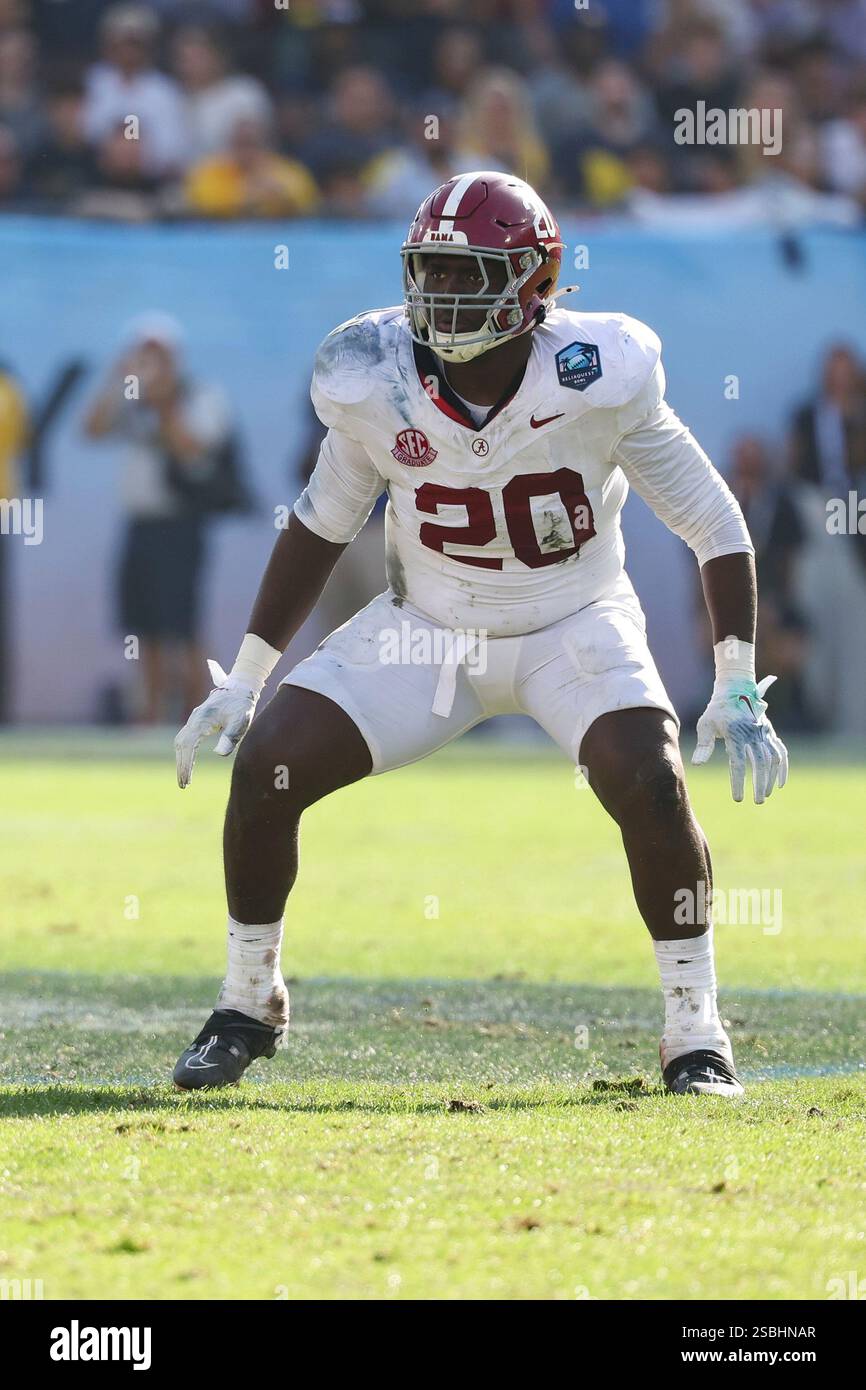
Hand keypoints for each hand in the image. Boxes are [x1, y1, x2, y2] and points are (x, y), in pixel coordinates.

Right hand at [174, 659, 258, 787]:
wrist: (240, 688)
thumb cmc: (241, 705)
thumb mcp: (240, 721)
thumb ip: (231, 736)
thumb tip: (219, 754)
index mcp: (202, 721)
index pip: (188, 746)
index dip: (186, 764)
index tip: (186, 780)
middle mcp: (194, 720)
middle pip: (181, 745)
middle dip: (181, 765)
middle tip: (184, 785)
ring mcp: (194, 719)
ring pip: (181, 742)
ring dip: (181, 759)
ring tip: (185, 778)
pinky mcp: (198, 721)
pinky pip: (186, 738)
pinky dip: (185, 752)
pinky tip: (189, 762)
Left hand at [692, 674, 788, 803]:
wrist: (735, 690)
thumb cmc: (717, 711)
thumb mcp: (705, 725)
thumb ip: (704, 745)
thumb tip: (697, 764)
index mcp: (736, 734)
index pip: (738, 763)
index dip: (738, 782)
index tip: (738, 799)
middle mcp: (753, 734)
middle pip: (760, 763)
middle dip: (759, 784)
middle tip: (756, 801)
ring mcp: (764, 733)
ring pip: (772, 759)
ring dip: (770, 778)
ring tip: (764, 794)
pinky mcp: (770, 733)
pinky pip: (781, 752)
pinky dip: (782, 768)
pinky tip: (780, 783)